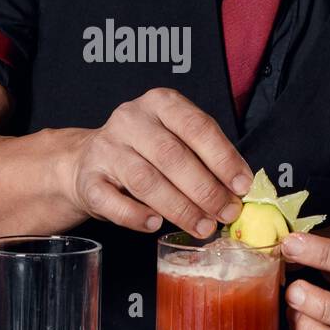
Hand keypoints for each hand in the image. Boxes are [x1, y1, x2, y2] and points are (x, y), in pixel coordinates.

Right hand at [65, 88, 252, 236]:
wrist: (88, 161)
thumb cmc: (144, 152)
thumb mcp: (175, 139)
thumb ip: (205, 158)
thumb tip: (237, 191)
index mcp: (160, 103)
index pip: (197, 126)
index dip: (223, 158)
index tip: (241, 186)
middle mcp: (131, 120)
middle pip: (172, 155)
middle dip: (205, 189)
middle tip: (226, 212)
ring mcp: (106, 149)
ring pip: (146, 180)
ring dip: (180, 208)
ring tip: (203, 226)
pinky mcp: (88, 180)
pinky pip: (112, 201)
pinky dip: (136, 216)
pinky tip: (155, 225)